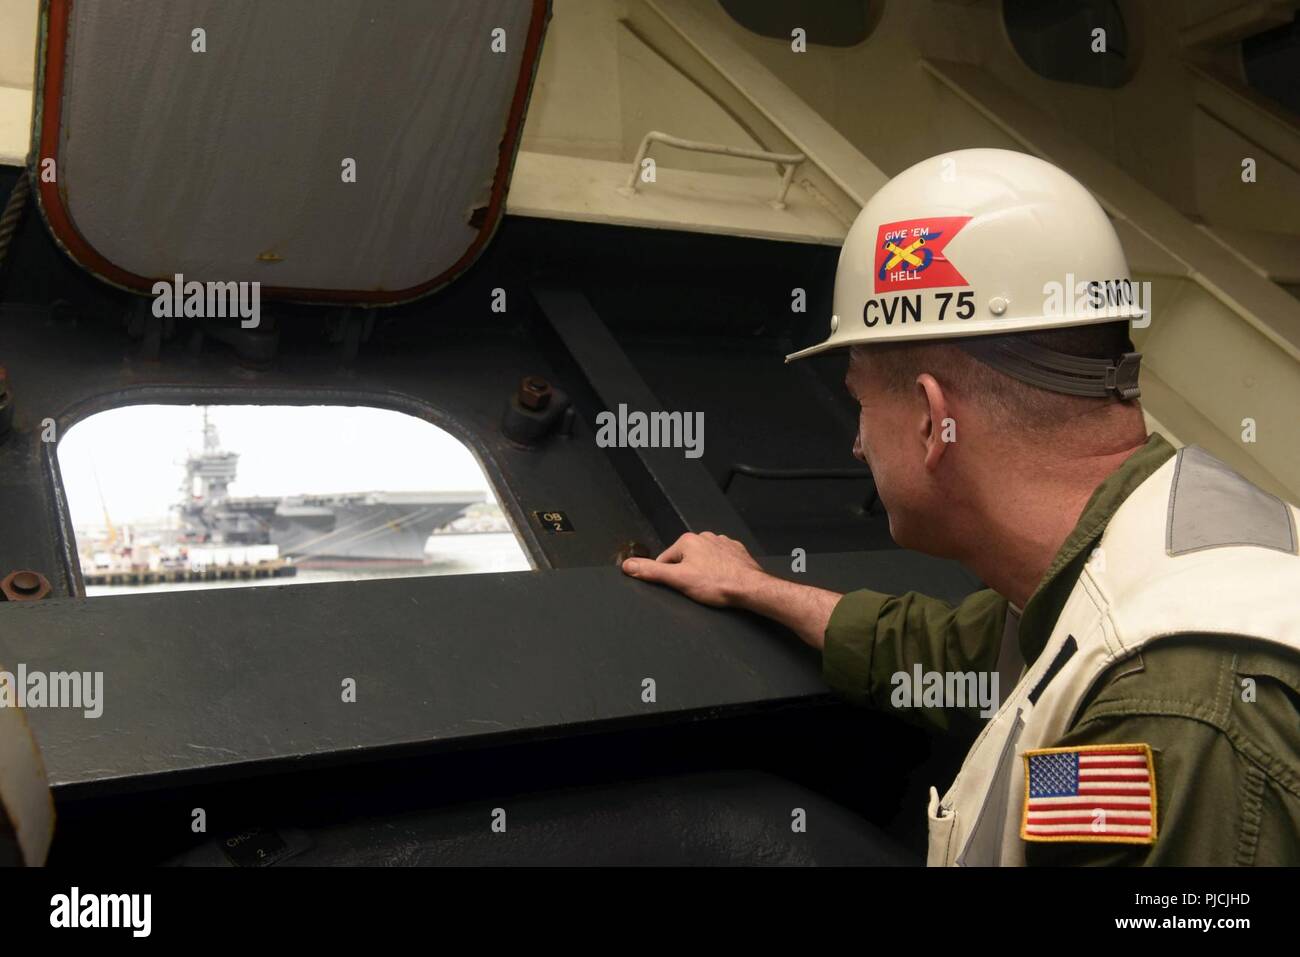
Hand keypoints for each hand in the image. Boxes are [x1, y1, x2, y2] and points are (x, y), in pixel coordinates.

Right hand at [621, 531, 841, 649]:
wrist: (751, 588)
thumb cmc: (718, 584)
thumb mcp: (678, 580)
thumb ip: (652, 572)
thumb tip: (628, 565)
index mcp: (688, 540)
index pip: (666, 560)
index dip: (669, 577)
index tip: (680, 587)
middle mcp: (705, 537)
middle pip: (685, 559)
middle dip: (688, 574)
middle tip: (698, 589)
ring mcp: (722, 543)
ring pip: (703, 560)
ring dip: (704, 572)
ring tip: (712, 587)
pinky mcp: (736, 552)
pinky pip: (721, 561)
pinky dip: (720, 571)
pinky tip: (723, 582)